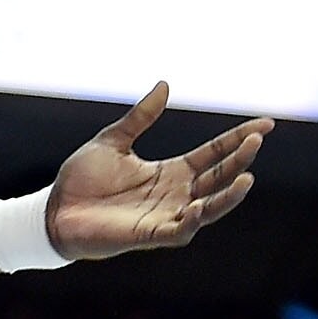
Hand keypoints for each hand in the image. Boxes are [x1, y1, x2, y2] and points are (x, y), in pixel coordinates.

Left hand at [45, 82, 273, 258]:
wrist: (53, 210)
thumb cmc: (81, 180)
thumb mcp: (113, 141)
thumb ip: (140, 117)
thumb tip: (165, 84)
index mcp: (170, 172)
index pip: (213, 155)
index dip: (238, 140)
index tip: (264, 124)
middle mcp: (174, 194)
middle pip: (218, 177)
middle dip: (239, 160)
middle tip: (256, 141)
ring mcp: (165, 215)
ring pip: (209, 207)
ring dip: (229, 195)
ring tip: (247, 177)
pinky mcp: (149, 234)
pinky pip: (180, 230)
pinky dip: (193, 220)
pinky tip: (198, 204)